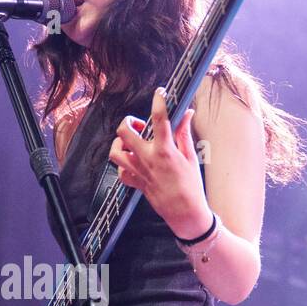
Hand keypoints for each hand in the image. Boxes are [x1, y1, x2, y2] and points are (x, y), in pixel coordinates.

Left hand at [109, 87, 210, 237]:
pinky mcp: (135, 183)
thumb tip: (187, 114)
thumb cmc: (190, 186)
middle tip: (139, 125)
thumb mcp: (190, 156)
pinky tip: (134, 162)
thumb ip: (184, 133)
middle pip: (124, 132)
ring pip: (115, 152)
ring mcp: (138, 171)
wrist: (184, 212)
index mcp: (164, 150)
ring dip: (121, 144)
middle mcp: (147, 159)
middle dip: (128, 122)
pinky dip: (124, 165)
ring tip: (133, 143)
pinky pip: (120, 172)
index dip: (158, 101)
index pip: (159, 118)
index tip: (160, 93)